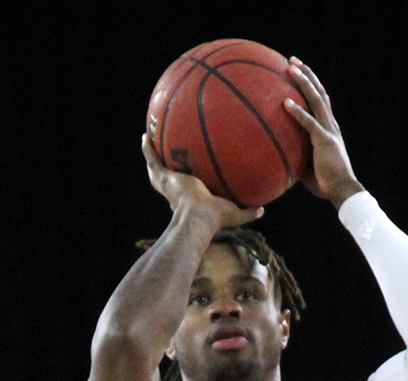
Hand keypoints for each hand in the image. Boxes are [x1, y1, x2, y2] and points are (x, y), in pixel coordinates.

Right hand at [142, 134, 262, 228]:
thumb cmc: (215, 219)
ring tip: (150, 139)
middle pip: (169, 175)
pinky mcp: (163, 177)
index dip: (187, 180)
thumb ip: (248, 212)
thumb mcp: (235, 214)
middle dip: (167, 166)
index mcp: (191, 198)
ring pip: (157, 166)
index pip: (188, 186)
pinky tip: (145, 135)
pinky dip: (147, 148)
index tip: (190, 173)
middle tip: (168, 153)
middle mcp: (176, 190)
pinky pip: (152, 159)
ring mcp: (168, 183)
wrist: (198, 218)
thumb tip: (262, 209)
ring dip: (153, 154)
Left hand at [283, 58, 363, 206]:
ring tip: (290, 68)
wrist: (342, 191)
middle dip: (306, 74)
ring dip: (303, 83)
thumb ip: (296, 151)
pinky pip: (309, 123)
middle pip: (319, 92)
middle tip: (292, 60)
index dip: (310, 84)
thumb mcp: (307, 162)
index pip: (320, 100)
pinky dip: (297, 112)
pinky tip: (284, 103)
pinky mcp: (324, 141)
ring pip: (317, 100)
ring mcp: (329, 130)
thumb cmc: (324, 182)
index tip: (297, 71)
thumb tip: (275, 150)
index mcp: (329, 128)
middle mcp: (331, 124)